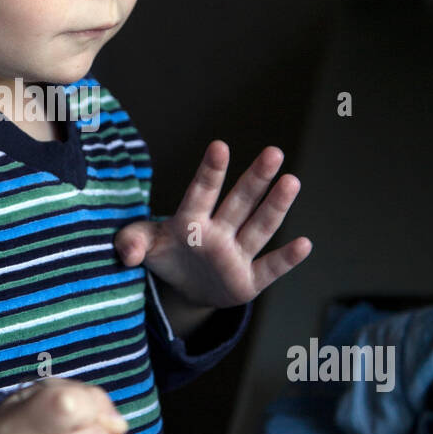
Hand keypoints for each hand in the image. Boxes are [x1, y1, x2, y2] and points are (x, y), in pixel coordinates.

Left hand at [114, 141, 311, 309]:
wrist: (187, 287)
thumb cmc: (166, 254)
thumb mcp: (143, 247)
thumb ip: (131, 243)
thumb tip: (127, 253)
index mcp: (190, 220)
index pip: (200, 193)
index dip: (210, 172)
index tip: (219, 146)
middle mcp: (218, 232)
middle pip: (239, 202)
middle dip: (256, 179)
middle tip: (274, 152)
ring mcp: (236, 255)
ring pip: (259, 227)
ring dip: (275, 207)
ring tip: (292, 181)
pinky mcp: (248, 281)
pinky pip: (269, 269)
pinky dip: (286, 259)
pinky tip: (305, 244)